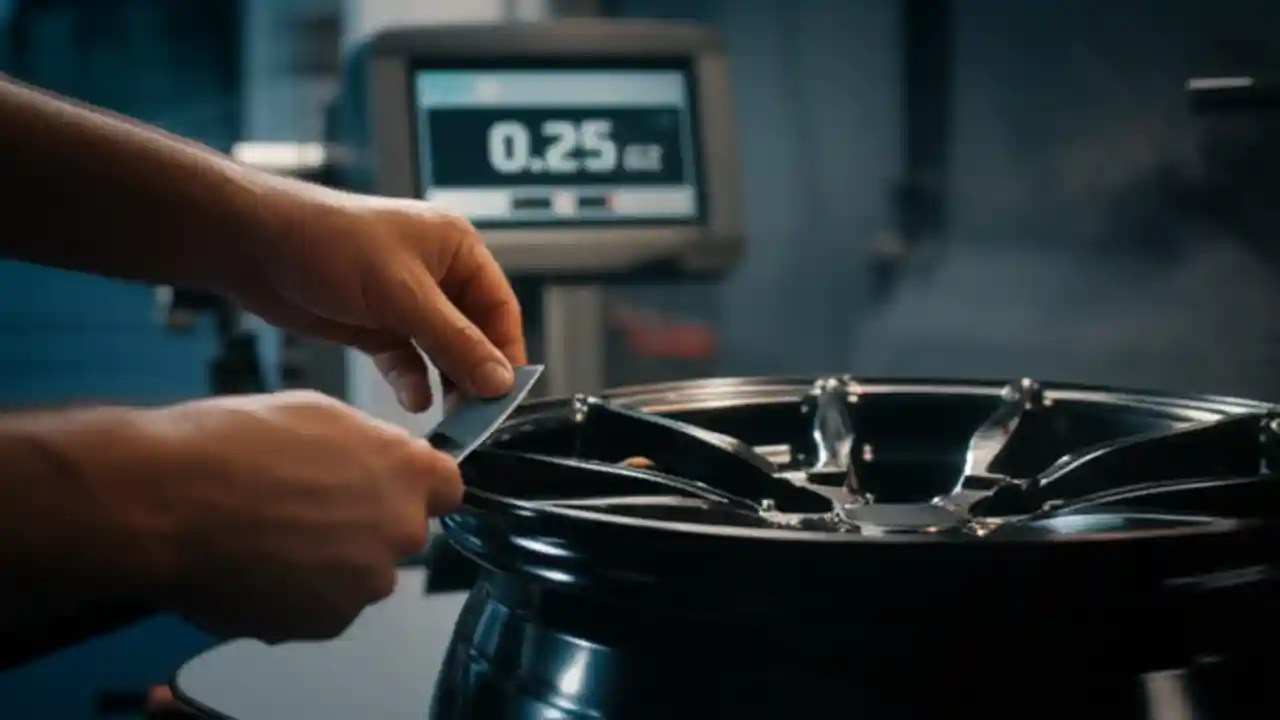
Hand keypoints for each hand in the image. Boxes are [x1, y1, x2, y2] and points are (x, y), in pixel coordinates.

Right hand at [132, 391, 459, 641]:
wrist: (167, 501)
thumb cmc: (231, 446)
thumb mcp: (318, 413)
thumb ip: (369, 444)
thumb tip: (380, 458)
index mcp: (408, 471)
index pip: (447, 487)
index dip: (412, 486)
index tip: (387, 486)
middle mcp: (400, 530)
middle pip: (401, 533)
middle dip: (366, 524)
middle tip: (307, 507)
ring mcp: (365, 582)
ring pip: (360, 573)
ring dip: (331, 561)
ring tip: (271, 533)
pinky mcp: (327, 621)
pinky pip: (324, 606)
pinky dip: (299, 592)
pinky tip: (258, 562)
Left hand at [222, 179, 526, 410]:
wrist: (255, 246)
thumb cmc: (329, 243)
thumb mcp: (402, 295)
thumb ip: (454, 341)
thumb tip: (499, 380)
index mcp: (456, 250)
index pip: (500, 308)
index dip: (506, 352)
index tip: (507, 395)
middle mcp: (437, 274)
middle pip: (473, 334)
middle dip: (475, 373)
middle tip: (479, 414)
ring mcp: (405, 301)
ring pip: (440, 352)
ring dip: (445, 382)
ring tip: (450, 416)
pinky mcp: (375, 324)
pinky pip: (407, 360)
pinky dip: (412, 381)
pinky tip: (415, 401)